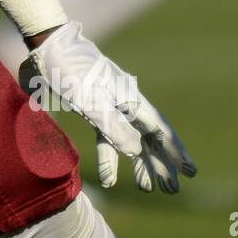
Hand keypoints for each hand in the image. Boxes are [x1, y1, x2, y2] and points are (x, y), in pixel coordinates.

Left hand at [18, 20, 195, 192]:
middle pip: (149, 138)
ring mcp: (109, 105)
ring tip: (147, 188)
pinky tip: (108, 178)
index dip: (174, 152)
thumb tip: (137, 151)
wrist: (48, 47)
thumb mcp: (91, 100)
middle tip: (171, 190)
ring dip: (139, 164)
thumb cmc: (70, 72)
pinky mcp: (92, 108)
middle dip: (161, 164)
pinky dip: (109, 157)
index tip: (189, 171)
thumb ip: (113, 126)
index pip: (159, 131)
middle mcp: (125, 103)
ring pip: (130, 140)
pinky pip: (107, 137)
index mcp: (131, 100)